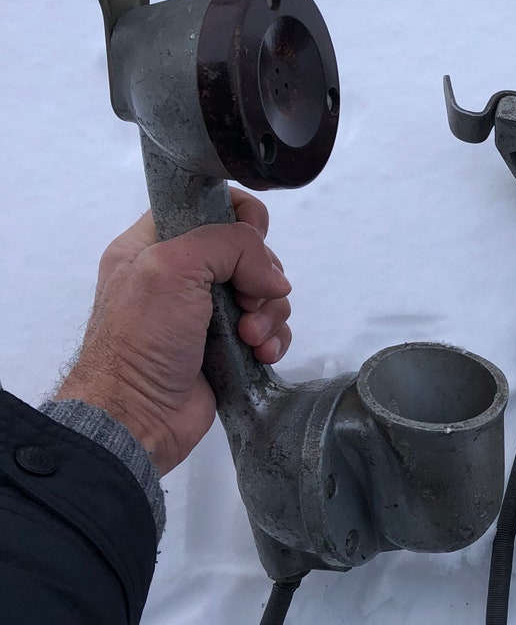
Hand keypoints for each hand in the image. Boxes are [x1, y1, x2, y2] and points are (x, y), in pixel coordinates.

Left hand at [57, 190, 291, 475]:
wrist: (135, 418)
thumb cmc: (139, 340)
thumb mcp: (173, 268)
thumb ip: (229, 245)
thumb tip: (272, 278)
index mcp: (156, 244)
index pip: (211, 206)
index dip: (240, 217)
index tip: (249, 241)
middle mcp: (183, 275)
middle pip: (250, 251)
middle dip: (261, 276)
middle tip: (246, 301)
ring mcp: (208, 313)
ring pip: (266, 291)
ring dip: (269, 313)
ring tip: (250, 337)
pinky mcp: (230, 347)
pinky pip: (270, 328)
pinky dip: (273, 339)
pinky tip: (259, 353)